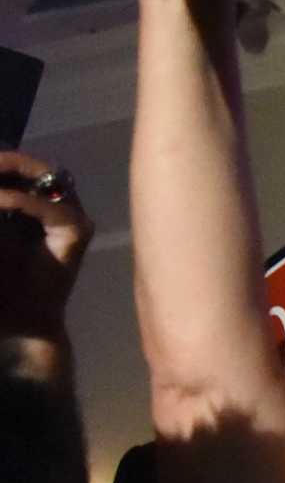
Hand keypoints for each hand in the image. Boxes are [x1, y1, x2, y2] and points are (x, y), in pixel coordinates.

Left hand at [0, 153, 93, 342]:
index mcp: (42, 207)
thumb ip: (0, 204)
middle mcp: (65, 208)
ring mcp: (75, 219)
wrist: (20, 319)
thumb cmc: (3, 281)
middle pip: (40, 169)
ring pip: (48, 180)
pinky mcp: (78, 232)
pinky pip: (48, 207)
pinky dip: (20, 201)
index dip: (5, 162)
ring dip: (13, 175)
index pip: (26, 170)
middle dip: (8, 163)